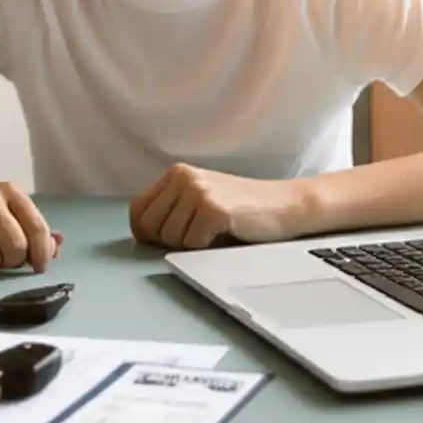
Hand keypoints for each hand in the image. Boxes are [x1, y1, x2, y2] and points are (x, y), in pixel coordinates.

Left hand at [129, 164, 313, 248]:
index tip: (170, 239)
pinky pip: (192, 244)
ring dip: (191, 245)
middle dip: (169, 242)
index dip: (148, 234)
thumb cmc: (243, 211)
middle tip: (198, 236)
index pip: (137, 211)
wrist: (285, 206)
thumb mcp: (199, 202)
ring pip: (170, 239)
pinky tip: (226, 233)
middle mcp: (183, 177)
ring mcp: (197, 191)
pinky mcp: (213, 209)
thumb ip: (171, 211)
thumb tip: (141, 237)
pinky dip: (207, 248)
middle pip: (148, 227)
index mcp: (176, 174)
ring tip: (215, 232)